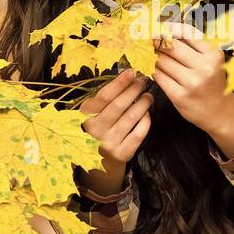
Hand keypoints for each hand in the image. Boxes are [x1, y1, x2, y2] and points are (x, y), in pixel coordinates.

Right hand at [75, 68, 152, 194]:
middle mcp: (95, 130)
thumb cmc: (99, 130)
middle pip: (119, 105)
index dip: (120, 82)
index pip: (104, 96)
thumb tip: (126, 76)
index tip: (132, 71)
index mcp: (85, 117)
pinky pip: (138, 133)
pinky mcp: (122, 154)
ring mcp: (108, 143)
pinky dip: (145, 121)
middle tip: (143, 81)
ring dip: (143, 103)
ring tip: (148, 96)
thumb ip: (105, 99)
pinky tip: (147, 113)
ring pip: (131, 118)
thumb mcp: (94, 114)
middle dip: (134, 90)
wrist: (100, 161)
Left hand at [151, 21, 233, 128]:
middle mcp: (205, 67)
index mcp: (214, 53)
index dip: (169, 27)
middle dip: (157, 41)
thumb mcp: (210, 59)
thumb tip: (166, 27)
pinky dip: (153, 69)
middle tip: (149, 38)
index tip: (158, 26)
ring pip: (162, 61)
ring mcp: (192, 83)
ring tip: (150, 53)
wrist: (218, 111)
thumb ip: (192, 43)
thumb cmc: (211, 80)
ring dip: (153, 55)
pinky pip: (159, 76)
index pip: (186, 32)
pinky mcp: (179, 96)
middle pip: (171, 46)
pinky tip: (152, 67)